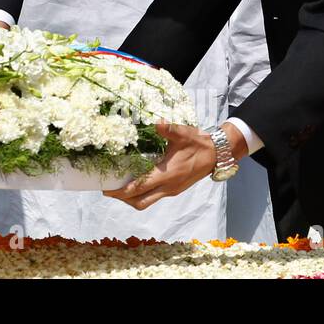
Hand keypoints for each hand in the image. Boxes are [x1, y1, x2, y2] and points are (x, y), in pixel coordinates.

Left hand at [103, 121, 239, 209]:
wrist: (217, 154)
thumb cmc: (197, 143)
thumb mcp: (182, 133)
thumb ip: (167, 128)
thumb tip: (156, 121)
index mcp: (166, 175)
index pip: (139, 188)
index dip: (121, 191)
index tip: (107, 189)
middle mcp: (168, 187)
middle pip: (140, 202)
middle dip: (123, 199)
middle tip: (109, 190)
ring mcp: (172, 191)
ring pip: (147, 202)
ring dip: (132, 198)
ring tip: (119, 188)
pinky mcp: (175, 190)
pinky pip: (154, 197)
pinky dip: (142, 194)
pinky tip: (137, 183)